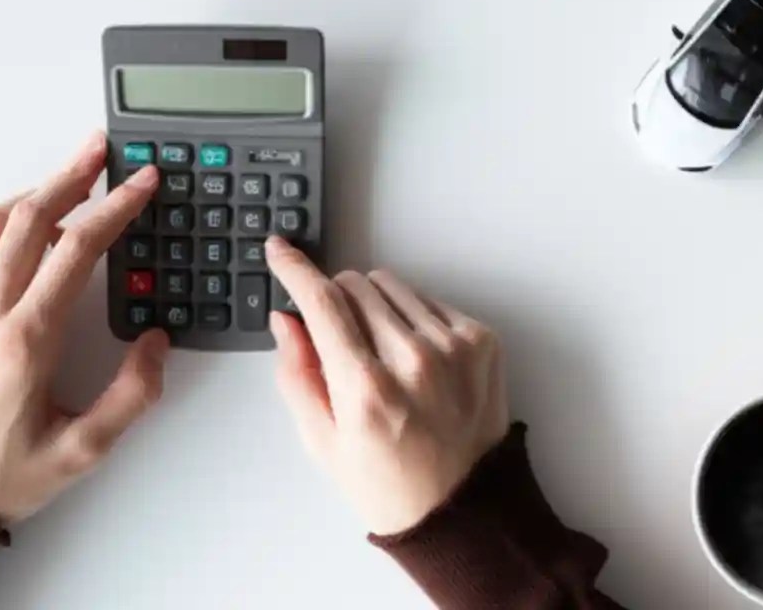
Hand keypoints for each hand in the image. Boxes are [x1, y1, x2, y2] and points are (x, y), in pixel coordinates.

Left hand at [0, 132, 168, 523]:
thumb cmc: (2, 475)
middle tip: (104, 150)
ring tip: (67, 177)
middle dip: (74, 176)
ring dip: (31, 192)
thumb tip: (157, 342)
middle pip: (32, 220)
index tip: (143, 183)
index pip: (78, 251)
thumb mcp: (84, 450)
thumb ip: (132, 395)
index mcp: (28, 340)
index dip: (116, 208)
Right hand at [267, 237, 508, 534]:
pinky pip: (430, 301)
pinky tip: (415, 360)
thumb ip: (298, 374)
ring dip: (375, 306)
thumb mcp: (323, 442)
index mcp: (366, 389)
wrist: (465, 511)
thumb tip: (287, 318)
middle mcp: (413, 359)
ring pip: (392, 285)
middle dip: (336, 300)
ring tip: (381, 356)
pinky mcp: (482, 340)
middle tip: (340, 341)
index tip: (280, 250)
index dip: (294, 269)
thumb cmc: (388, 484)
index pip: (322, 302)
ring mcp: (453, 346)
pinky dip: (413, 319)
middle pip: (355, 285)